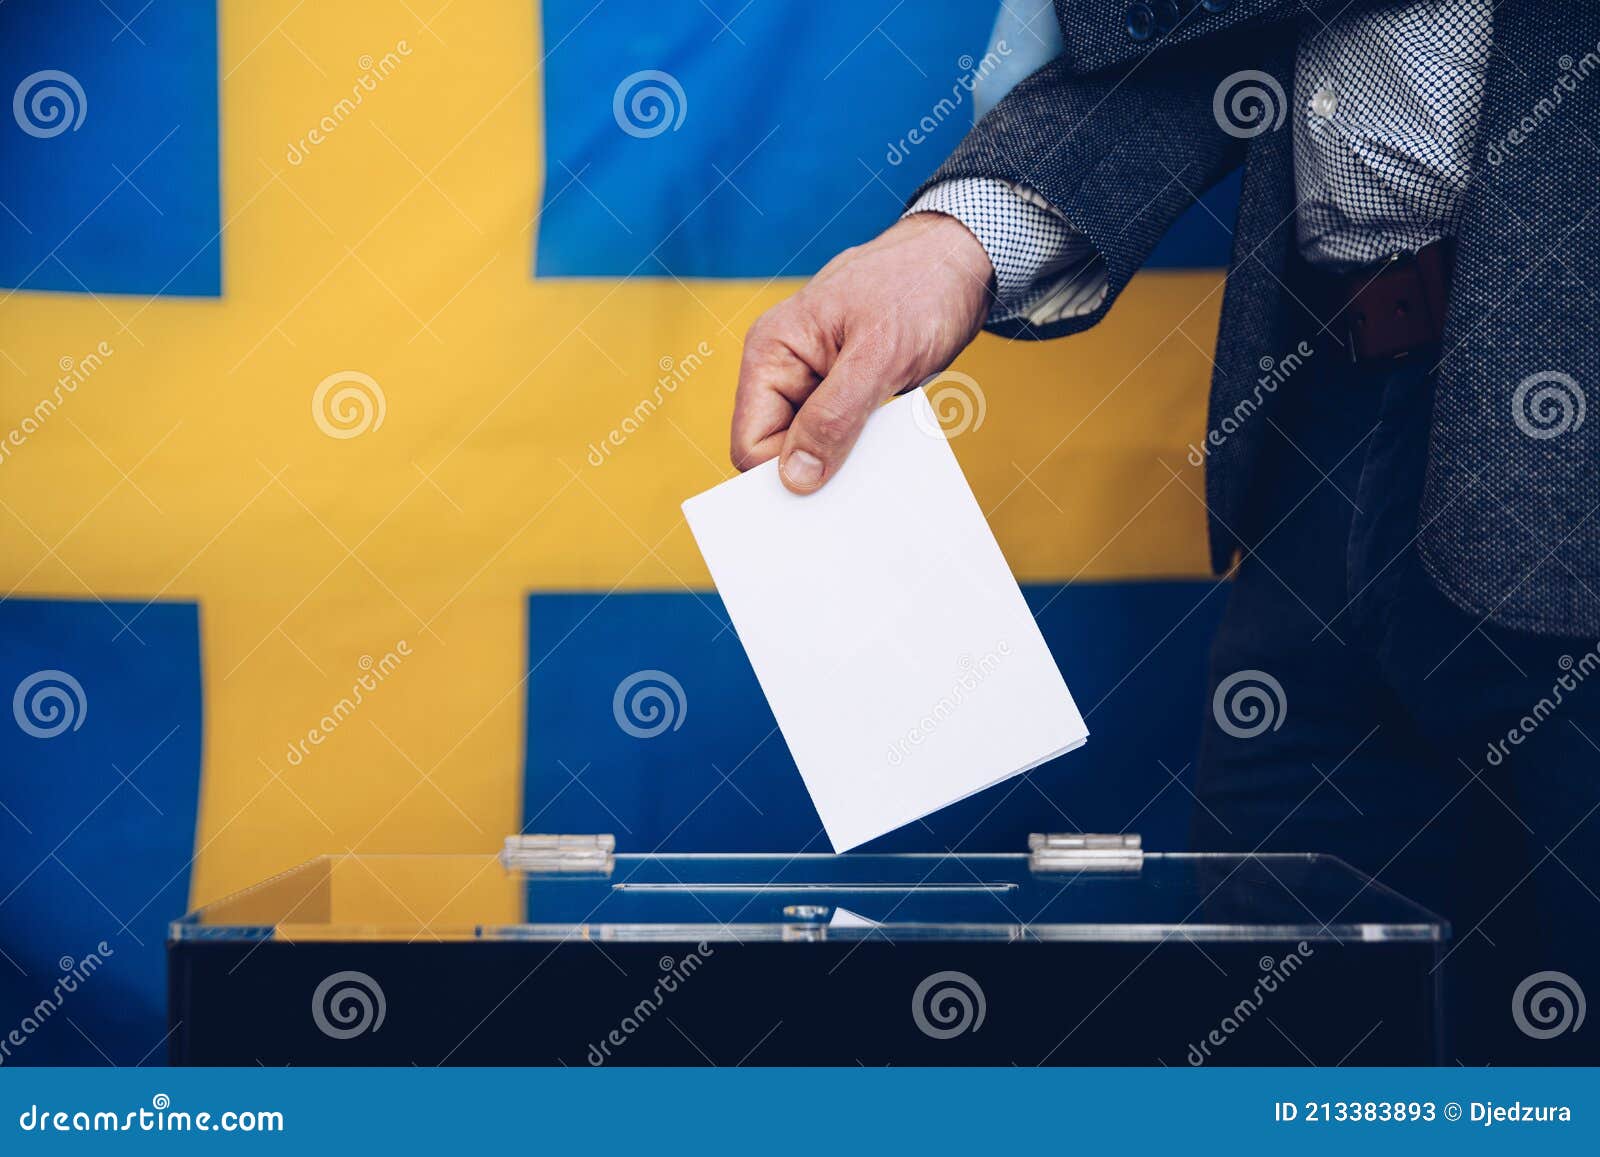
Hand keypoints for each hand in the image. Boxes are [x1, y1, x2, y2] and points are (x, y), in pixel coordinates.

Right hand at [730, 212, 993, 492]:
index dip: (780, 476)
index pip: (751, 442)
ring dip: (842, 465)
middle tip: (855, 495)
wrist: (961, 258)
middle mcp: (784, 369)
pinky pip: (842, 437)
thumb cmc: (918, 286)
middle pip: (777, 451)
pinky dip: (863, 452)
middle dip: (812, 474)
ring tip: (880, 469)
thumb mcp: (879, 354)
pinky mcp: (845, 390)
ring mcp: (815, 381)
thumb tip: (795, 478)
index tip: (823, 499)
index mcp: (772, 352)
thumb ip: (834, 416)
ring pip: (811, 449)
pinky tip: (889, 455)